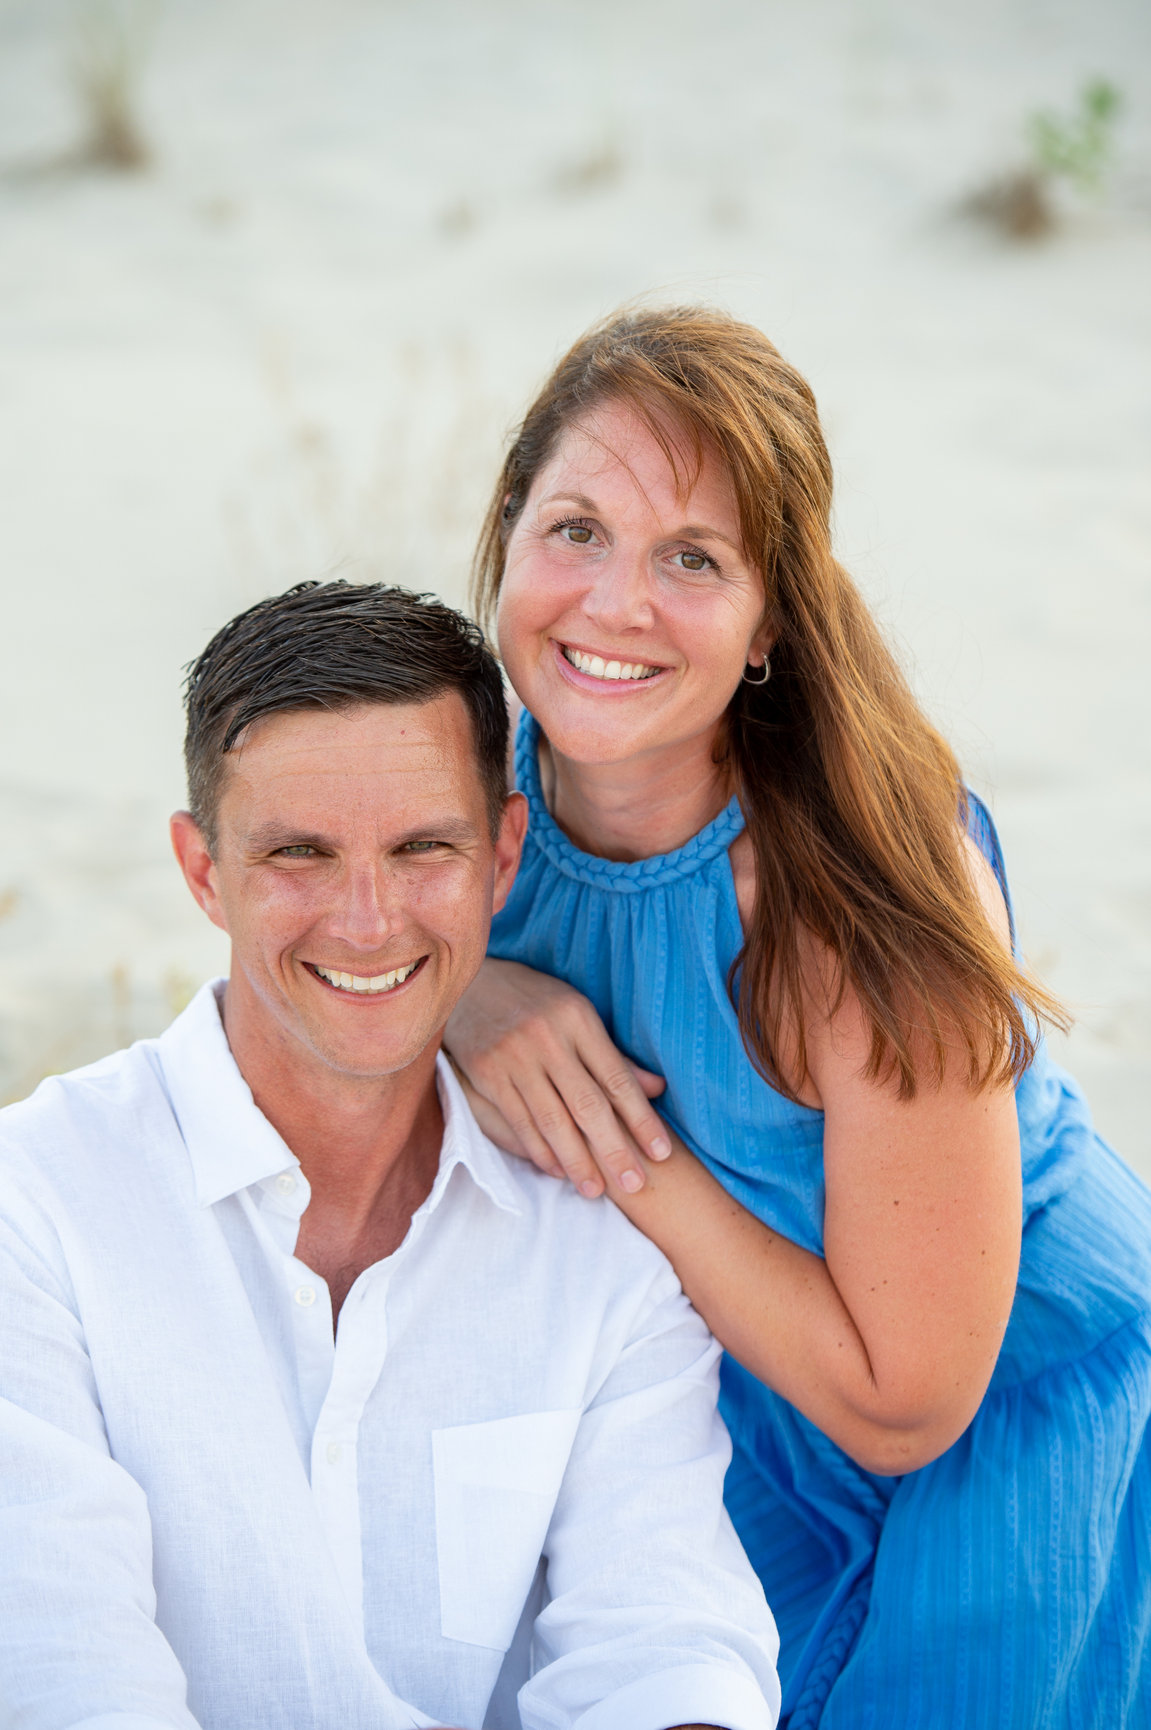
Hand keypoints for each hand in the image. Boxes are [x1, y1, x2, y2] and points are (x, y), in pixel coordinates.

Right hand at [443, 958, 668, 1195]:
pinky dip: (539, 1149)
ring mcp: (514, 1056)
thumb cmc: (535, 1001)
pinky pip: (518, 1120)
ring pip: (552, 1120)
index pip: (616, 1078)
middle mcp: (547, 1037)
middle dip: (613, 1149)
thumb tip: (659, 1089)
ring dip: (576, 1160)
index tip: (660, 1153)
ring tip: (596, 1190)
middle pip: (587, 1105)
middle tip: (635, 1184)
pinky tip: (556, 1170)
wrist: (470, 985)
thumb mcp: (577, 1013)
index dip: (641, 1119)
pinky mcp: (487, 1072)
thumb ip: (614, 1055)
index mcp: (577, 1018)